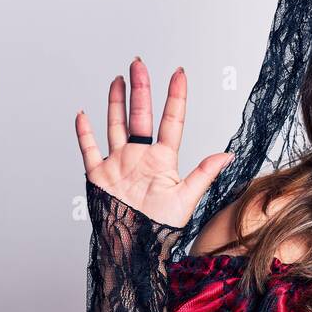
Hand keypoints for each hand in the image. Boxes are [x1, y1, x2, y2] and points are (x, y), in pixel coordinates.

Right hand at [75, 58, 231, 227]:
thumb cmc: (162, 228)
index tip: (179, 73)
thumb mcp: (186, 198)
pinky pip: (89, 149)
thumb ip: (204, 174)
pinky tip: (83, 114)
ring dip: (116, 103)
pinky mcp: (99, 175)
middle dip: (140, 88)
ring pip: (116, 125)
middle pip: (141, 116)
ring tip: (119, 79)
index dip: (175, 97)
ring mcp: (119, 164)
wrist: (135, 248)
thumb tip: (227, 155)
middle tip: (139, 63)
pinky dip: (85, 133)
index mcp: (163, 160)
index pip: (171, 121)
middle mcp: (141, 157)